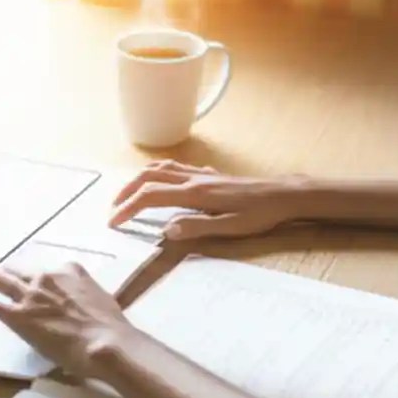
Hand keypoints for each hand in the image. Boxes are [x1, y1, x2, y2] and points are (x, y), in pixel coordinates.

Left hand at [0, 262, 139, 376]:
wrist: (106, 342)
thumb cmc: (110, 329)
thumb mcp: (100, 301)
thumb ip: (84, 298)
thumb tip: (80, 311)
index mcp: (70, 271)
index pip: (47, 271)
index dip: (37, 280)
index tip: (34, 290)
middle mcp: (47, 277)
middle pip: (17, 270)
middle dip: (6, 277)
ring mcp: (30, 295)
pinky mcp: (18, 315)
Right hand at [110, 160, 302, 240]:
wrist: (283, 195)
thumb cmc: (260, 214)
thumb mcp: (230, 227)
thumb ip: (197, 227)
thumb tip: (166, 230)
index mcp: (195, 193)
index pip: (151, 196)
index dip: (128, 208)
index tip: (114, 222)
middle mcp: (194, 179)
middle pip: (149, 176)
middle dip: (127, 191)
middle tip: (114, 209)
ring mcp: (202, 174)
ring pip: (161, 168)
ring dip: (140, 180)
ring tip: (129, 195)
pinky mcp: (210, 175)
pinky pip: (176, 168)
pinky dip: (159, 174)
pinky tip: (162, 184)